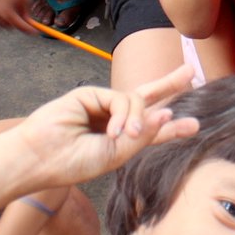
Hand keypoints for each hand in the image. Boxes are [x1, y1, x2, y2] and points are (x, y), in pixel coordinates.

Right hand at [0, 0, 33, 30]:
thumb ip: (25, 12)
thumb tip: (28, 24)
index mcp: (6, 8)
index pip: (17, 24)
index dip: (27, 29)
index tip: (35, 31)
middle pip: (7, 24)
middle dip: (16, 21)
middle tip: (24, 16)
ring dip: (5, 16)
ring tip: (12, 3)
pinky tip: (1, 0)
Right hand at [10, 65, 199, 189]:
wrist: (40, 157)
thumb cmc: (73, 162)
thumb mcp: (116, 155)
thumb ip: (141, 136)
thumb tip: (167, 113)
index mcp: (119, 139)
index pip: (149, 129)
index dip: (171, 128)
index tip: (194, 126)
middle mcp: (113, 119)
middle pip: (146, 97)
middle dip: (168, 84)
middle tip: (191, 72)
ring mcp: (101, 105)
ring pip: (137, 100)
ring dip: (138, 118)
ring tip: (126, 134)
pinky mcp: (90, 94)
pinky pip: (120, 98)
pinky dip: (122, 114)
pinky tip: (112, 130)